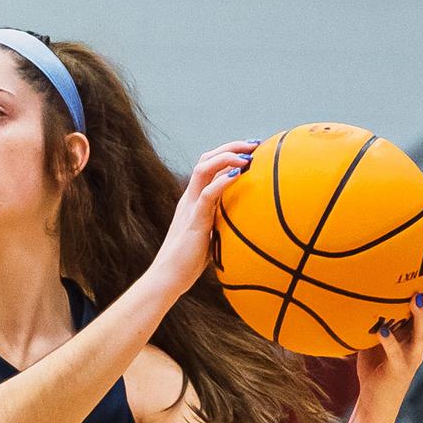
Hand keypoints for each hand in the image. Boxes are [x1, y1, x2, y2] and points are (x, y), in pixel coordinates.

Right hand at [145, 140, 256, 295]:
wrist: (168, 278)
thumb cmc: (189, 263)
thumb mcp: (210, 237)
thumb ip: (221, 226)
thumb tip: (245, 225)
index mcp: (193, 200)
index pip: (208, 166)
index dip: (228, 153)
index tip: (251, 150)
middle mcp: (189, 198)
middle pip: (206, 159)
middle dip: (231, 146)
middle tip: (254, 144)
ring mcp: (190, 207)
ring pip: (204, 169)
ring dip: (226, 157)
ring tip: (247, 156)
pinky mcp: (194, 221)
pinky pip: (207, 195)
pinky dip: (222, 182)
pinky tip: (238, 174)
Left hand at [354, 243, 422, 422]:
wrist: (376, 403)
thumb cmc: (375, 366)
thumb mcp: (376, 333)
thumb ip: (375, 313)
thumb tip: (358, 283)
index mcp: (418, 330)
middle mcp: (421, 341)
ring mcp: (412, 356)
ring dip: (422, 314)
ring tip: (417, 296)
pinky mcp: (398, 370)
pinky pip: (395, 354)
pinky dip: (389, 341)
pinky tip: (381, 329)